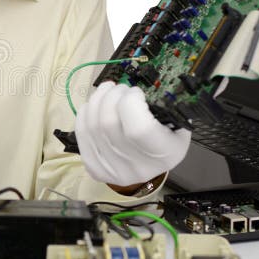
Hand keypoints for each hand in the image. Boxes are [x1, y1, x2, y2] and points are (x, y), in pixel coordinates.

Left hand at [75, 81, 190, 186]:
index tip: (136, 92)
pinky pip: (82, 132)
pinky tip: (96, 104)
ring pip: (92, 125)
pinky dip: (86, 112)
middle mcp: (137, 167)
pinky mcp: (94, 167)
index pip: (138, 127)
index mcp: (164, 154)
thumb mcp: (176, 125)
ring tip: (108, 90)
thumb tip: (136, 89)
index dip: (131, 102)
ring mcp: (112, 170)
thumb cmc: (165, 140)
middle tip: (120, 88)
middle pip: (109, 123)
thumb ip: (161, 107)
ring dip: (97, 99)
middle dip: (111, 96)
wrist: (150, 167)